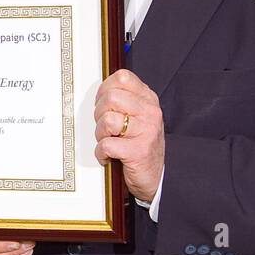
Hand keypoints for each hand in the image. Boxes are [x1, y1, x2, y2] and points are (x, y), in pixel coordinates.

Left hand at [93, 68, 164, 202]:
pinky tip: (108, 156)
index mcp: (148, 99)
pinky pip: (106, 144)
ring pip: (107, 120)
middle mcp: (150, 112)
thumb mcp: (138, 116)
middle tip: (105, 127)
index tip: (104, 104)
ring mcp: (146, 131)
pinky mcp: (138, 151)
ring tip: (108, 141)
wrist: (155, 176)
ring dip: (100, 134)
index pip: (122, 78)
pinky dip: (101, 153)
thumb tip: (101, 92)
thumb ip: (124, 100)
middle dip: (99, 114)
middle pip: (111, 97)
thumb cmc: (140, 144)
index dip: (105, 90)